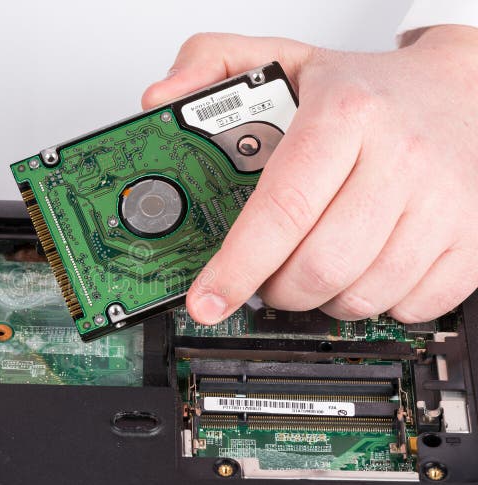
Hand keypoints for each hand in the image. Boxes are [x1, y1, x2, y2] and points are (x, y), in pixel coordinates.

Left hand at [142, 26, 477, 324]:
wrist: (460, 90)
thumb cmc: (366, 88)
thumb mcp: (284, 59)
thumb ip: (210, 63)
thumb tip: (158, 99)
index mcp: (346, 114)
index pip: (281, 209)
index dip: (236, 266)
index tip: (207, 299)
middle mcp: (401, 159)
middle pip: (317, 266)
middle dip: (274, 289)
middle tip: (263, 277)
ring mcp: (444, 204)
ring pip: (361, 295)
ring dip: (320, 299)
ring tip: (312, 267)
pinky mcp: (472, 240)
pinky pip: (411, 306)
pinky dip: (374, 303)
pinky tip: (361, 270)